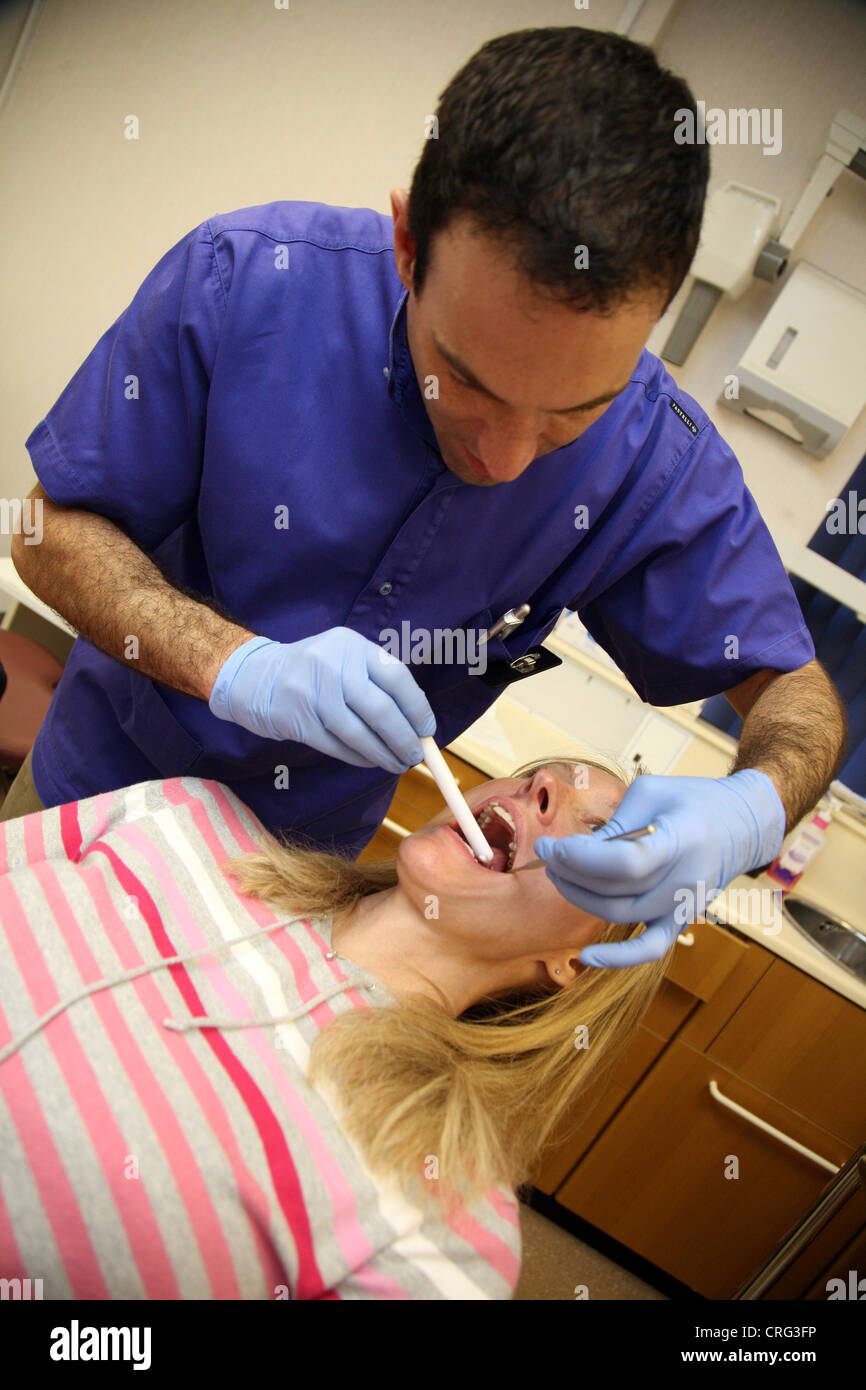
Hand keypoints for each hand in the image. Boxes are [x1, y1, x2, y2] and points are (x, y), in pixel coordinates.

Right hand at [209, 629, 435, 773]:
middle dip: (403, 739)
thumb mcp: (346, 658)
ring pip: (358, 734)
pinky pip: (337, 746)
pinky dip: (359, 758)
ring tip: (397, 764)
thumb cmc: (317, 671)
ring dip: (383, 754)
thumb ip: (379, 682)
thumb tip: (419, 724)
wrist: (258, 676)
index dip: (417, 708)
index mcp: (352, 646)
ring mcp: (312, 693)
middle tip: (415, 756)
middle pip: (380, 710)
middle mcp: (332, 665)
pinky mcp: (297, 720)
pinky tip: (371, 762)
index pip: (396, 678)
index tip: (428, 731)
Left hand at [533, 770, 785, 968]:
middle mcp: (686, 879)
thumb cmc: (692, 799)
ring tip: (558, 875)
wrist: (743, 822)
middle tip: (547, 853)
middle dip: (569, 872)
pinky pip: (650, 948)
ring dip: (580, 897)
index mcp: (682, 839)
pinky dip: (619, 959)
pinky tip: (587, 957)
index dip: (579, 857)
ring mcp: (686, 905)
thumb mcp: (651, 792)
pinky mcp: (683, 919)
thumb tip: (576, 852)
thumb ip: (616, 824)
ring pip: (621, 915)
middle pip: (616, 890)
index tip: (551, 845)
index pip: (624, 862)